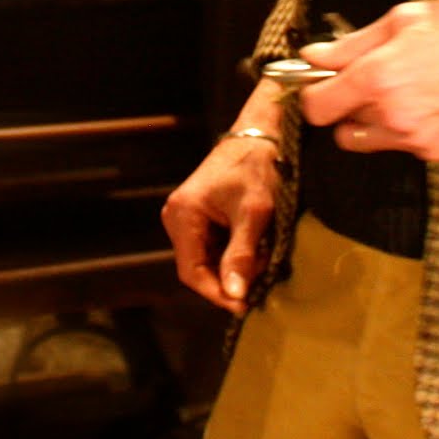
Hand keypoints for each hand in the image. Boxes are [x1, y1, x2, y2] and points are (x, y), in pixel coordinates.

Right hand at [161, 98, 281, 312]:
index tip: (243, 305)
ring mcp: (186, 215)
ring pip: (208, 257)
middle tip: (260, 280)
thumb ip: (242, 254)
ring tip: (261, 258)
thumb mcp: (255, 212)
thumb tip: (235, 295)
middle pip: (198, 266)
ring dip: (234, 265)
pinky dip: (234, 251)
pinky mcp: (199, 213)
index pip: (192, 271)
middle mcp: (177, 216)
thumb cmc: (258, 167)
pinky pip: (213, 244)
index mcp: (183, 215)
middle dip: (229, 277)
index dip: (216, 293)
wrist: (262, 133)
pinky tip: (255, 246)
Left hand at [300, 0, 438, 162]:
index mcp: (376, 75)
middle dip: (348, 107)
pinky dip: (408, 130)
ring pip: (370, 141)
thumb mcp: (407, 19)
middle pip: (340, 128)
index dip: (314, 93)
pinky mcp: (437, 153)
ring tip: (406, 93)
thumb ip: (354, 42)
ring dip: (375, 122)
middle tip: (373, 83)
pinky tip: (434, 103)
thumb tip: (312, 56)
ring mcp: (414, 138)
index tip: (325, 83)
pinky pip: (404, 146)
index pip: (316, 107)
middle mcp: (389, 114)